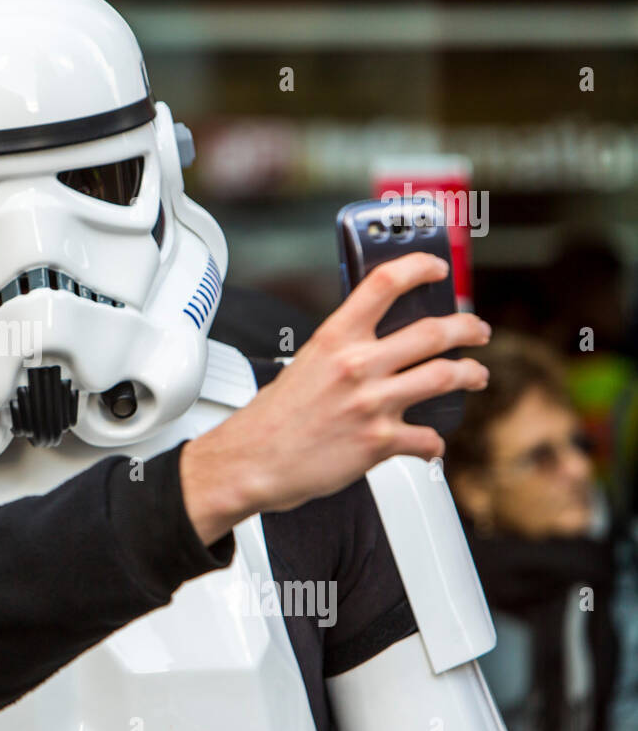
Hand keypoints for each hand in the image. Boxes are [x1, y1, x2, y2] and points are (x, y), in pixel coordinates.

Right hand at [181, 253, 489, 541]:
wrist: (252, 462)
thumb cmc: (272, 419)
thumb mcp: (304, 364)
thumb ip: (342, 350)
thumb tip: (375, 342)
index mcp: (334, 339)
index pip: (384, 284)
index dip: (419, 268)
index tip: (437, 270)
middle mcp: (357, 366)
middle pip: (433, 331)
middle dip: (467, 328)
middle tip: (477, 330)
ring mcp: (372, 403)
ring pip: (446, 376)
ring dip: (470, 375)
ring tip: (475, 376)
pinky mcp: (380, 442)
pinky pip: (428, 437)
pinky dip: (434, 442)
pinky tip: (430, 442)